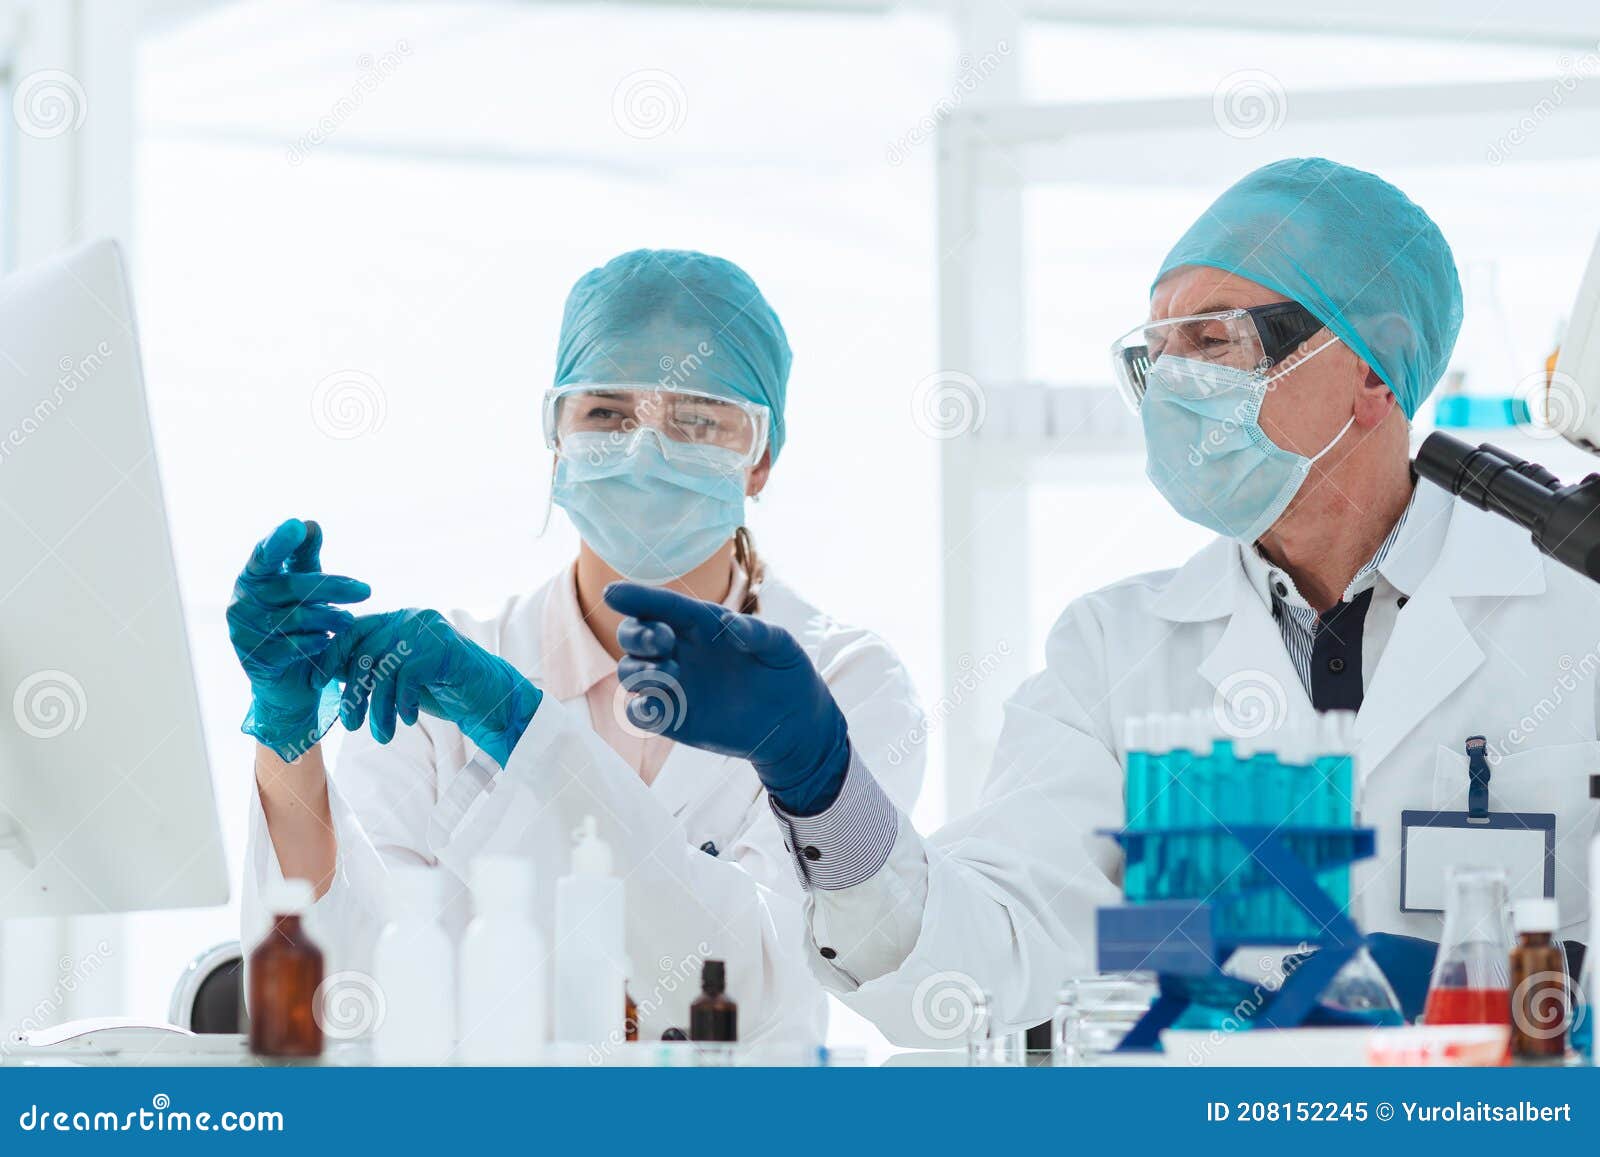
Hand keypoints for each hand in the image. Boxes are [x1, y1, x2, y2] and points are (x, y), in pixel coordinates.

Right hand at [228, 519, 370, 761]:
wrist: (287, 682)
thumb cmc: (297, 623)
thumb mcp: (303, 587)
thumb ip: (305, 558)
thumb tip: (310, 524)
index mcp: (252, 578)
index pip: (263, 555)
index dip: (279, 541)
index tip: (297, 526)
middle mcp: (241, 602)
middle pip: (291, 587)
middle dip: (333, 587)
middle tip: (366, 591)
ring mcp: (244, 632)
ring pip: (295, 618)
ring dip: (330, 619)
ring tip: (349, 621)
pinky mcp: (255, 660)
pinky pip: (291, 648)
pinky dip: (315, 643)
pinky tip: (327, 643)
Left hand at [335, 609, 542, 768]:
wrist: (490, 699)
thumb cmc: (441, 689)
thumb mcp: (397, 679)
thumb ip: (368, 670)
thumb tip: (323, 673)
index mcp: (397, 620)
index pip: (353, 630)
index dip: (331, 655)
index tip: (316, 684)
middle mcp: (411, 618)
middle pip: (365, 653)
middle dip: (354, 693)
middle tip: (351, 724)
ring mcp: (429, 631)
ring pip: (385, 670)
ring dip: (379, 708)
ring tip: (381, 734)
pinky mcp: (444, 648)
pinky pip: (408, 678)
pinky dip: (404, 703)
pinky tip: (408, 719)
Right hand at [604, 582, 849, 814]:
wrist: (795, 721)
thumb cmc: (786, 672)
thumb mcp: (781, 646)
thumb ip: (758, 633)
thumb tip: (730, 625)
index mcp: (701, 624)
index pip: (661, 606)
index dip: (636, 597)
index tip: (612, 593)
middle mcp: (680, 651)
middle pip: (634, 635)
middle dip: (637, 633)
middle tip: (662, 640)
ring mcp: (675, 686)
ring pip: (630, 672)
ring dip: (639, 670)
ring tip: (672, 673)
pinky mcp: (675, 719)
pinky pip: (640, 713)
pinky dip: (639, 708)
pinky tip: (656, 706)